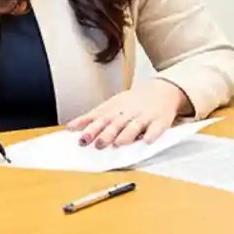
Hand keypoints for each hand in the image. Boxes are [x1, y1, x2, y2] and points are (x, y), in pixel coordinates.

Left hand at [66, 79, 189, 148]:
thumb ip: (93, 117)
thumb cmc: (133, 102)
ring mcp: (144, 117)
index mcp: (115, 109)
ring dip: (126, 135)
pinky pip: (156, 129)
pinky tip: (147, 140)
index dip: (90, 128)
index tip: (80, 138)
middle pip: (115, 124)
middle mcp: (128, 113)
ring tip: (119, 143)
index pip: (100, 119)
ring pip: (134, 126)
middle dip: (106, 133)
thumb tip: (71, 128)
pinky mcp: (160, 121)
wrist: (162, 90)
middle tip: (98, 143)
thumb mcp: (112, 105)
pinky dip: (152, 134)